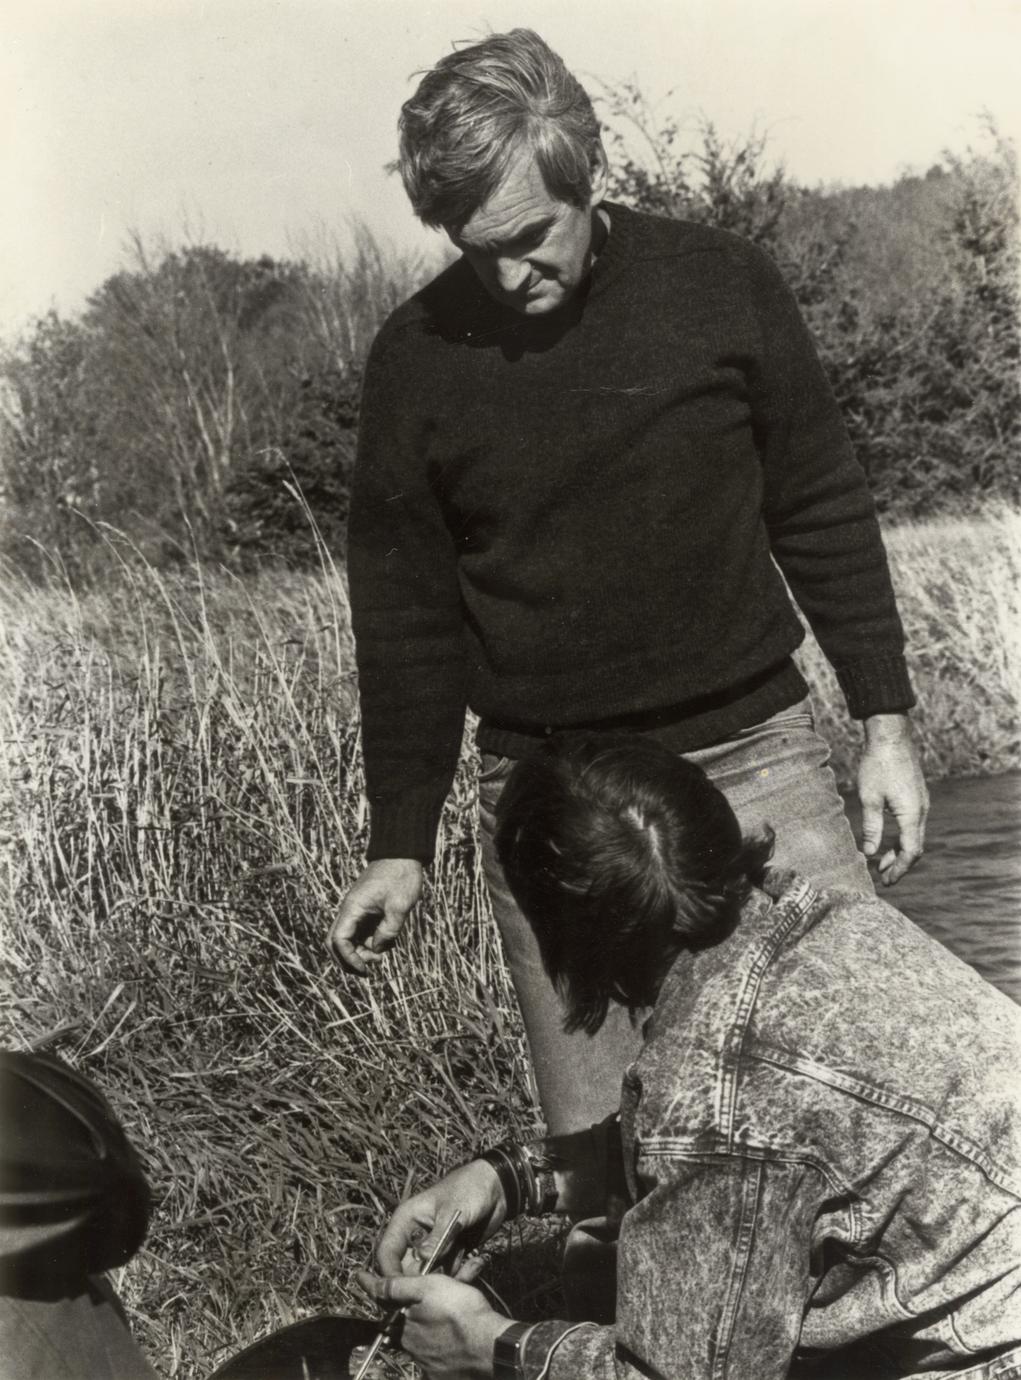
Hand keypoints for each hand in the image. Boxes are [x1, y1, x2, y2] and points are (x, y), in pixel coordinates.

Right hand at [327, 859, 422, 973]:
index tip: (366, 969)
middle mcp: (350, 911)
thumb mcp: (399, 906)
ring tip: (382, 954)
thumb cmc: (400, 876)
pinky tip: (387, 942)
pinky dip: (370, 942)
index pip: (339, 941)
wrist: (402, 854)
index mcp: (352, 908)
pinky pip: (361, 932)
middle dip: (349, 960)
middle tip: (368, 970)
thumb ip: (388, 931)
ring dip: (361, 952)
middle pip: (337, 942)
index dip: (349, 959)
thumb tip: (376, 950)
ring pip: (349, 939)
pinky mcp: (366, 911)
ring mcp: (357, 911)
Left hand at [353, 1271, 508, 1379]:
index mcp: (404, 1325)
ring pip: (417, 1342)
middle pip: (400, 1326)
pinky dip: (437, 1350)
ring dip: (423, 1331)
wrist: (490, 1345)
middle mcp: (410, 1347)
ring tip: (442, 1320)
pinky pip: (433, 1360)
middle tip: (422, 1300)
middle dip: (404, 1313)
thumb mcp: (430, 1287)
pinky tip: (449, 1342)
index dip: (372, 1287)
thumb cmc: (461, 1311)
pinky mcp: (441, 1375)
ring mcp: (425, 1363)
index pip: (383, 1302)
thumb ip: (399, 1288)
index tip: (360, 1276)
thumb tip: (372, 1285)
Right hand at [376, 1162, 506, 1276]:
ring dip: (448, 1278)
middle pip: (405, 1271)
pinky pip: (448, 1275)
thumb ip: (438, 1237)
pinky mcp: (449, 1256)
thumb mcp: (452, 1211)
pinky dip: (461, 1275)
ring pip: (428, 1277)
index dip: (391, 1273)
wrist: (496, 1188)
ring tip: (469, 1265)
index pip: (387, 1252)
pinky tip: (477, 1261)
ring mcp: (432, 1249)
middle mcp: (415, 1237)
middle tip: (445, 1284)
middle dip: (424, 1281)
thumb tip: (421, 1259)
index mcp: (406, 1220)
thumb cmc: (469, 1189)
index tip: (405, 1291)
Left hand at [858, 714, 928, 884]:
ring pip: (914, 835)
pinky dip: (902, 837)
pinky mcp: (916, 796)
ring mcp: (921, 803)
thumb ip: (871, 827)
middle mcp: (922, 810)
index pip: (910, 852)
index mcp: (912, 814)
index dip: (898, 869)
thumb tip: (869, 853)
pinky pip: (913, 824)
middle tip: (882, 876)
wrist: (891, 736)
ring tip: (881, 861)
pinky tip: (887, 838)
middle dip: (899, 864)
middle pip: (915, 847)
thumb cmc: (878, 764)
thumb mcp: (869, 798)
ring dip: (900, 850)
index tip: (886, 881)